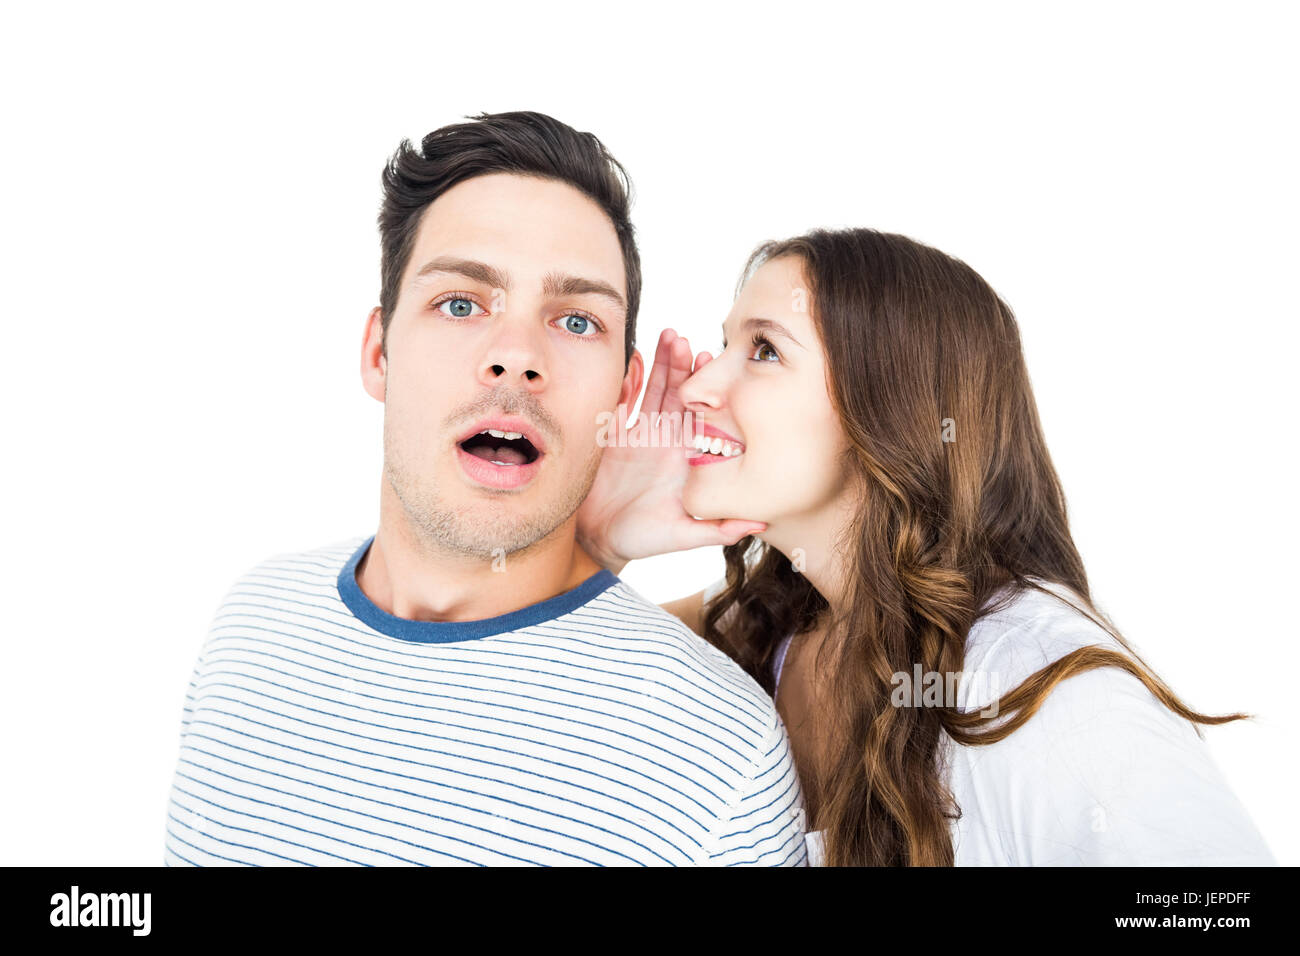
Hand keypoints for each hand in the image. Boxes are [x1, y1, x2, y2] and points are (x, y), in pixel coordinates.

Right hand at [576, 328, 766, 572]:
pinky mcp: (613, 435)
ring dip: (660, 363)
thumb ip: (719, 530)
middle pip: (680, 394)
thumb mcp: (684, 536)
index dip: (710, 392)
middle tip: (688, 342)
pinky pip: (621, 401)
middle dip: (684, 367)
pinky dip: (626, 380)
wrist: (598, 542)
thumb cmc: (643, 540)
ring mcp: (640, 434)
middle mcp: (667, 440)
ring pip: (653, 390)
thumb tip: (761, 524)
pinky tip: (633, 358)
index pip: (704, 417)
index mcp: (688, 458)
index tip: (715, 366)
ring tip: (668, 337)